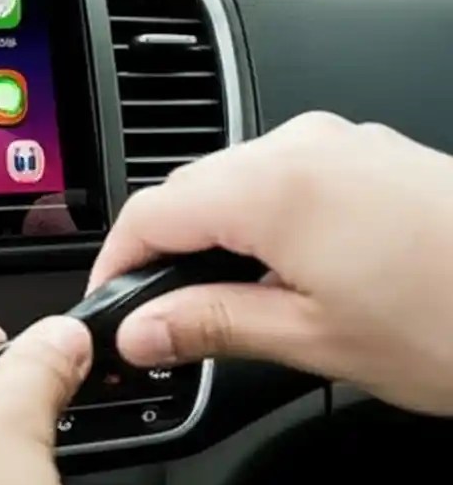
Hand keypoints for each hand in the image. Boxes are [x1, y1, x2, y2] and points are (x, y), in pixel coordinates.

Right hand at [92, 111, 452, 414]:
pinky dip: (260, 219)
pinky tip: (280, 271)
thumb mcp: (315, 340)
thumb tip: (144, 330)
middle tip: (162, 321)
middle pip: (189, 189)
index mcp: (276, 186)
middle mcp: (305, 147)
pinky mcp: (373, 155)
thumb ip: (210, 325)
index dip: (115, 263)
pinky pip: (285, 176)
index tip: (110, 308)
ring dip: (213, 236)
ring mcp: (344, 144)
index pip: (151, 212)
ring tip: (227, 305)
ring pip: (236, 181)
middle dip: (163, 251)